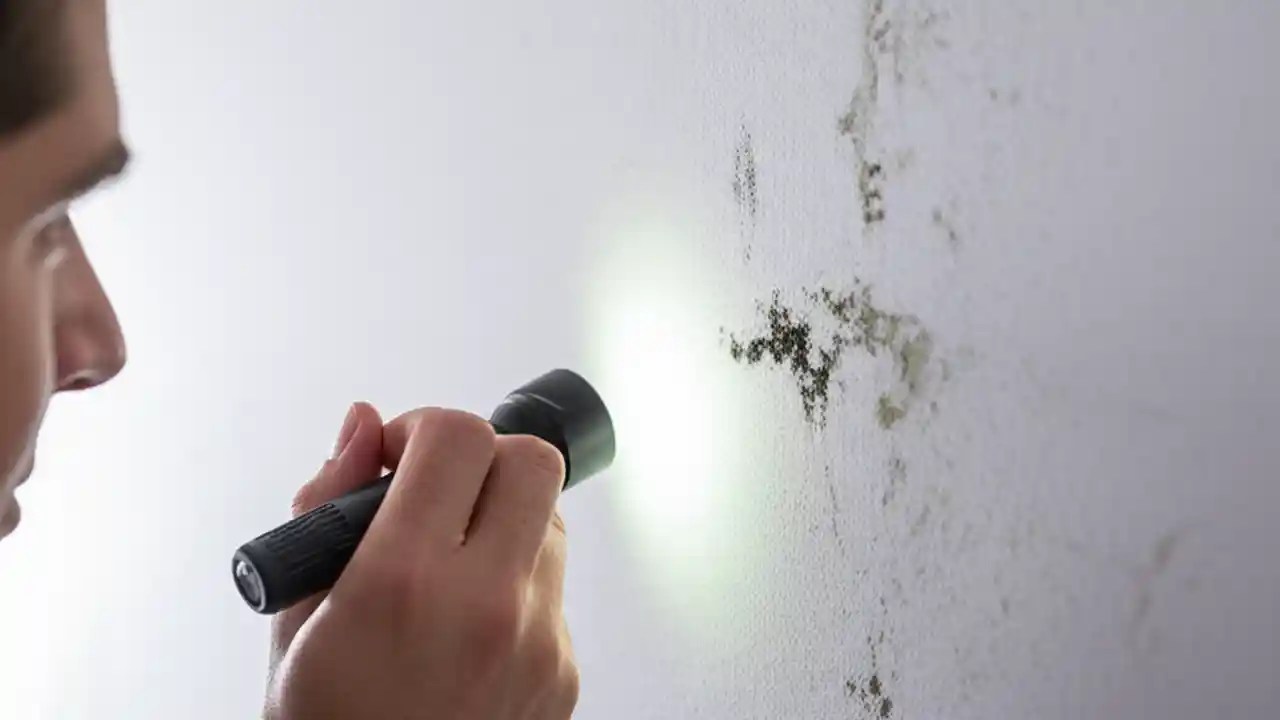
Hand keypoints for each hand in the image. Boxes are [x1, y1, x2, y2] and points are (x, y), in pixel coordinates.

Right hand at [262, 403, 578, 718]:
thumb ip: (328, 505)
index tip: (398, 454)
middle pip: (533, 460)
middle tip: (440, 486)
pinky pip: (556, 587)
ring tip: (450, 562)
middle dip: (483, 454)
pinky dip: (519, 581)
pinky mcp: (565, 671)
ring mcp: (538, 641)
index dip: (422, 426)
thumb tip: (361, 426)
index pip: (457, 437)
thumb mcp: (294, 615)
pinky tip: (470, 622)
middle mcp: (485, 606)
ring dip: (505, 517)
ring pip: (551, 522)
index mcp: (402, 582)